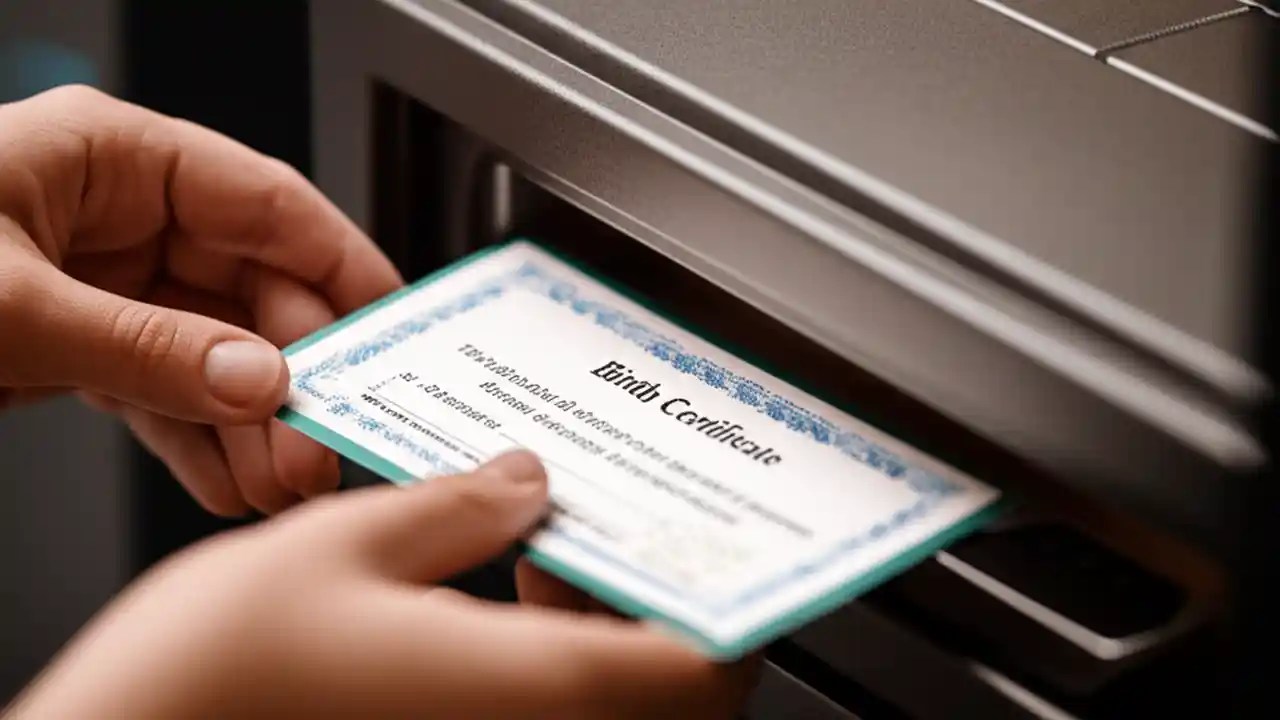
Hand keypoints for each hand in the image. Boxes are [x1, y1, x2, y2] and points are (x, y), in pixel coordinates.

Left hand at [0, 85, 402, 515]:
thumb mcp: (6, 303)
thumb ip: (143, 344)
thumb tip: (254, 377)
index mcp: (111, 160)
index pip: (264, 201)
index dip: (338, 263)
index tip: (391, 323)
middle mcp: (116, 217)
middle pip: (248, 289)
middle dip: (291, 371)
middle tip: (323, 439)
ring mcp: (101, 286)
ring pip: (213, 351)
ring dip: (251, 421)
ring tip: (279, 480)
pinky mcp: (79, 347)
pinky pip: (165, 391)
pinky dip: (198, 439)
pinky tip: (227, 480)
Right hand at [6, 451, 755, 718]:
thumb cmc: (207, 681)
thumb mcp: (339, 547)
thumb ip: (455, 504)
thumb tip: (526, 478)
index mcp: (532, 692)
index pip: (706, 667)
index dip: (730, 600)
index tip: (715, 539)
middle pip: (668, 691)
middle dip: (655, 598)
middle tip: (609, 520)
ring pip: (606, 704)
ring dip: (600, 624)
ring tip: (541, 538)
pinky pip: (540, 712)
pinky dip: (547, 657)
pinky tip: (491, 591)